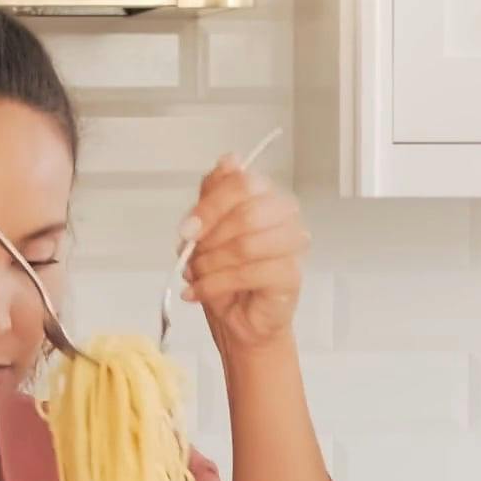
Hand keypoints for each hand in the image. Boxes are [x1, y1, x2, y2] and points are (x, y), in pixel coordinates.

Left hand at [180, 156, 308, 351]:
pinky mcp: (291, 275)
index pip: (242, 184)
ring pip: (245, 245)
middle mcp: (285, 214)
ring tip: (195, 277)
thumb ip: (214, 193)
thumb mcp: (207, 229)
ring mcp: (293, 244)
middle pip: (246, 213)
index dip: (210, 207)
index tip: (187, 230)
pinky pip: (248, 273)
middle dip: (209, 239)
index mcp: (266, 195)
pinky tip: (199, 292)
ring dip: (210, 264)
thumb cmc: (226, 275)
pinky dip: (214, 284)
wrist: (238, 320)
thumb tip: (229, 159)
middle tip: (190, 258)